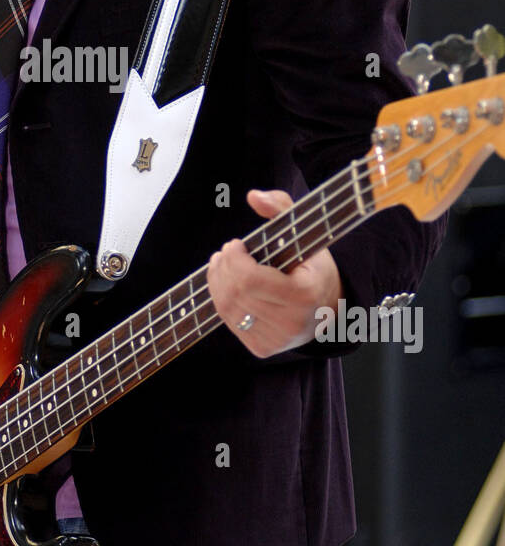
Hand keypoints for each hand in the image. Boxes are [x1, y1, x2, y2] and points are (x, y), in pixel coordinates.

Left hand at [206, 189, 342, 357]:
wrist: (328, 306)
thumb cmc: (311, 265)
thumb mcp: (305, 232)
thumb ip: (282, 207)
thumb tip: (254, 196)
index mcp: (304, 295)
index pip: (250, 279)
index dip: (234, 259)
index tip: (235, 243)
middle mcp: (291, 323)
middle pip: (236, 293)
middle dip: (222, 267)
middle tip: (224, 252)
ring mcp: (276, 340)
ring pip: (228, 309)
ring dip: (216, 282)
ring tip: (220, 264)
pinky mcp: (262, 349)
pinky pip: (230, 323)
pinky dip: (221, 300)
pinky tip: (226, 284)